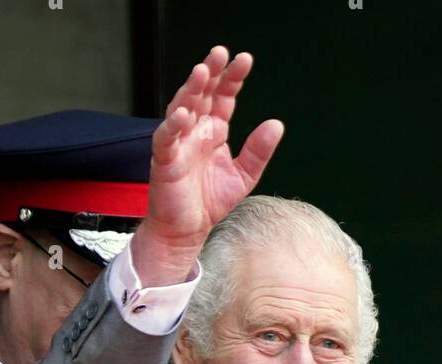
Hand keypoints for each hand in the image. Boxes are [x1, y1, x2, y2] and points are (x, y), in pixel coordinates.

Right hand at [131, 45, 283, 285]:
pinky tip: (183, 113)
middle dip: (211, 73)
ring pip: (182, 107)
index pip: (224, 97)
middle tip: (221, 53)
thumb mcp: (243, 176)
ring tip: (202, 72)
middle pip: (202, 94)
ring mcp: (179, 143)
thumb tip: (277, 123)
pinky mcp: (165, 160)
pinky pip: (166, 138)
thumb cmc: (210, 202)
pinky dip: (172, 125)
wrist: (187, 231)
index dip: (233, 79)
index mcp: (215, 130)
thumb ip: (258, 151)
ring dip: (191, 90)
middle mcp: (196, 131)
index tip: (245, 60)